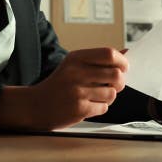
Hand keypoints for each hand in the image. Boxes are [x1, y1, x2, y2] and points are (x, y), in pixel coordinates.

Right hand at [0, 48, 127, 130]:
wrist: (35, 105)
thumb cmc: (58, 84)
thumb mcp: (74, 65)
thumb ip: (99, 60)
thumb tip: (126, 53)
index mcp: (76, 58)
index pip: (109, 54)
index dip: (122, 61)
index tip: (124, 67)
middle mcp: (76, 73)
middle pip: (116, 74)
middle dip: (120, 82)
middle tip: (114, 84)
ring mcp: (77, 92)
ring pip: (112, 93)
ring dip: (109, 96)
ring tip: (97, 95)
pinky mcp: (79, 109)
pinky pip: (104, 107)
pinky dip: (100, 107)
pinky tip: (89, 105)